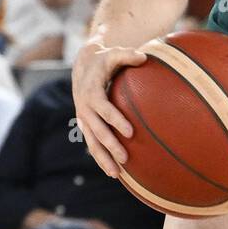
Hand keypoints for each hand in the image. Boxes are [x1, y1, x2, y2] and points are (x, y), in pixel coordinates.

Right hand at [71, 38, 146, 176]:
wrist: (83, 65)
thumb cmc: (104, 60)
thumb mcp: (114, 54)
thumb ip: (128, 55)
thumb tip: (144, 56)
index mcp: (91, 92)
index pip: (104, 108)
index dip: (116, 119)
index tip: (130, 132)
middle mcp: (84, 108)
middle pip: (97, 131)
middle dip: (110, 145)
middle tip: (126, 158)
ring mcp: (83, 119)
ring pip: (91, 143)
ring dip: (103, 159)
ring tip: (116, 174)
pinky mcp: (86, 125)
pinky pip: (92, 144)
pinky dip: (100, 158)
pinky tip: (113, 172)